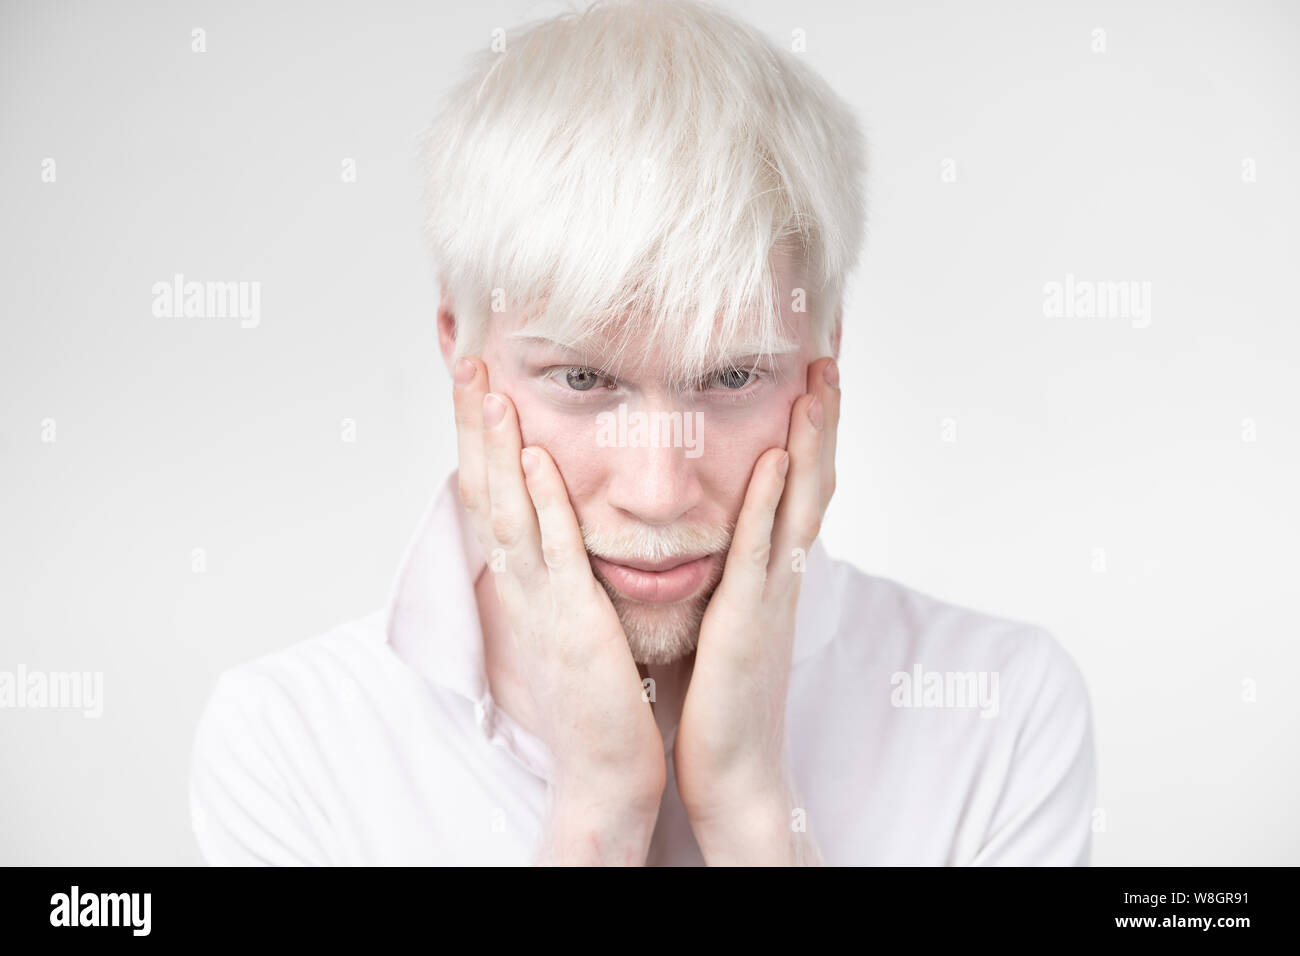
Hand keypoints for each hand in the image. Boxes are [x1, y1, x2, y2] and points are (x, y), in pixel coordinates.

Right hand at [452, 357, 665, 862]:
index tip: (477, 383)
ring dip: (496, 446)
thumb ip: (562, 566)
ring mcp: (539, 598)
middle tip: (467, 360)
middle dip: (474, 423)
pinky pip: (553, 550)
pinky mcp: (571, 617)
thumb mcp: (570, 612)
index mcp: (521, 578)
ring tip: (488, 389)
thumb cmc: (597, 687)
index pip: (491, 492)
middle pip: (484, 487)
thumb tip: (562, 523)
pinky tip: (537, 459)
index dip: (480, 437)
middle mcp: (519, 581)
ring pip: (507, 507)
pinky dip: (543, 502)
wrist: (603, 758)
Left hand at [672, 356, 839, 864]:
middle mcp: (783, 577)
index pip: (799, 489)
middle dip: (823, 420)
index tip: (813, 379)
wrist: (733, 767)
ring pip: (797, 505)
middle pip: (813, 482)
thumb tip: (722, 537)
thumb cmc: (721, 697)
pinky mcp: (747, 621)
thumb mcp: (730, 619)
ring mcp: (772, 596)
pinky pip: (759, 552)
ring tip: (819, 384)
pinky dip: (768, 503)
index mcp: (775, 574)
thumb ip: (732, 575)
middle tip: (830, 358)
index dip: (811, 434)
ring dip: (810, 442)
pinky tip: (774, 460)